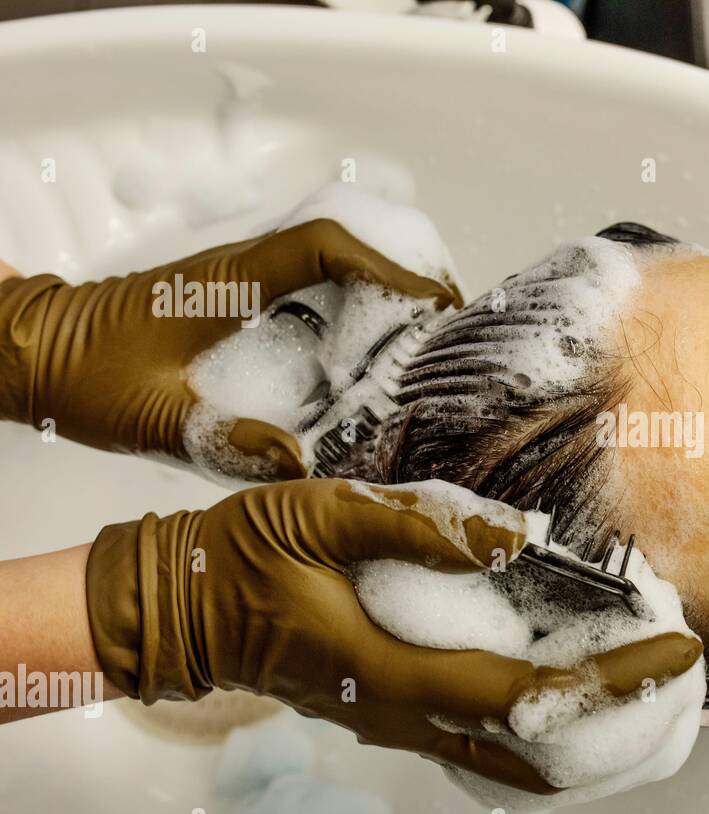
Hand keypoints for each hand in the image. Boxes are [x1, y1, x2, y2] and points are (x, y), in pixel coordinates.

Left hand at [0, 221, 458, 478]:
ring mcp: (245, 277)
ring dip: (384, 281)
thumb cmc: (87, 376)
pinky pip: (314, 279)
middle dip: (406, 268)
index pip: (325, 246)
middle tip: (450, 319)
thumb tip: (298, 462)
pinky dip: (355, 297)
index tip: (433, 302)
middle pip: (345, 239)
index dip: (388, 265)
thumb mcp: (155, 418)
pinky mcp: (242, 294)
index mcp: (232, 283)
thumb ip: (222, 440)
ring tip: (427, 331)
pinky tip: (372, 345)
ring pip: (333, 255)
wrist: (37, 350)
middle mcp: (246, 268)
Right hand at [84, 478, 702, 796]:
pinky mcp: (392, 716)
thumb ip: (416, 521)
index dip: (607, 681)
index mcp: (389, 672)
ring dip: (580, 728)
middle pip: (532, 743)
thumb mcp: (318, 513)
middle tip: (676, 672)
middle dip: (616, 714)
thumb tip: (516, 535)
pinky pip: (482, 740)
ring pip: (510, 756)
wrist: (178, 611)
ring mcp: (398, 726)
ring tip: (637, 681)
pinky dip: (538, 725)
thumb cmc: (240, 560)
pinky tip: (567, 692)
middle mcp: (403, 717)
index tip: (673, 651)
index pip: (524, 695)